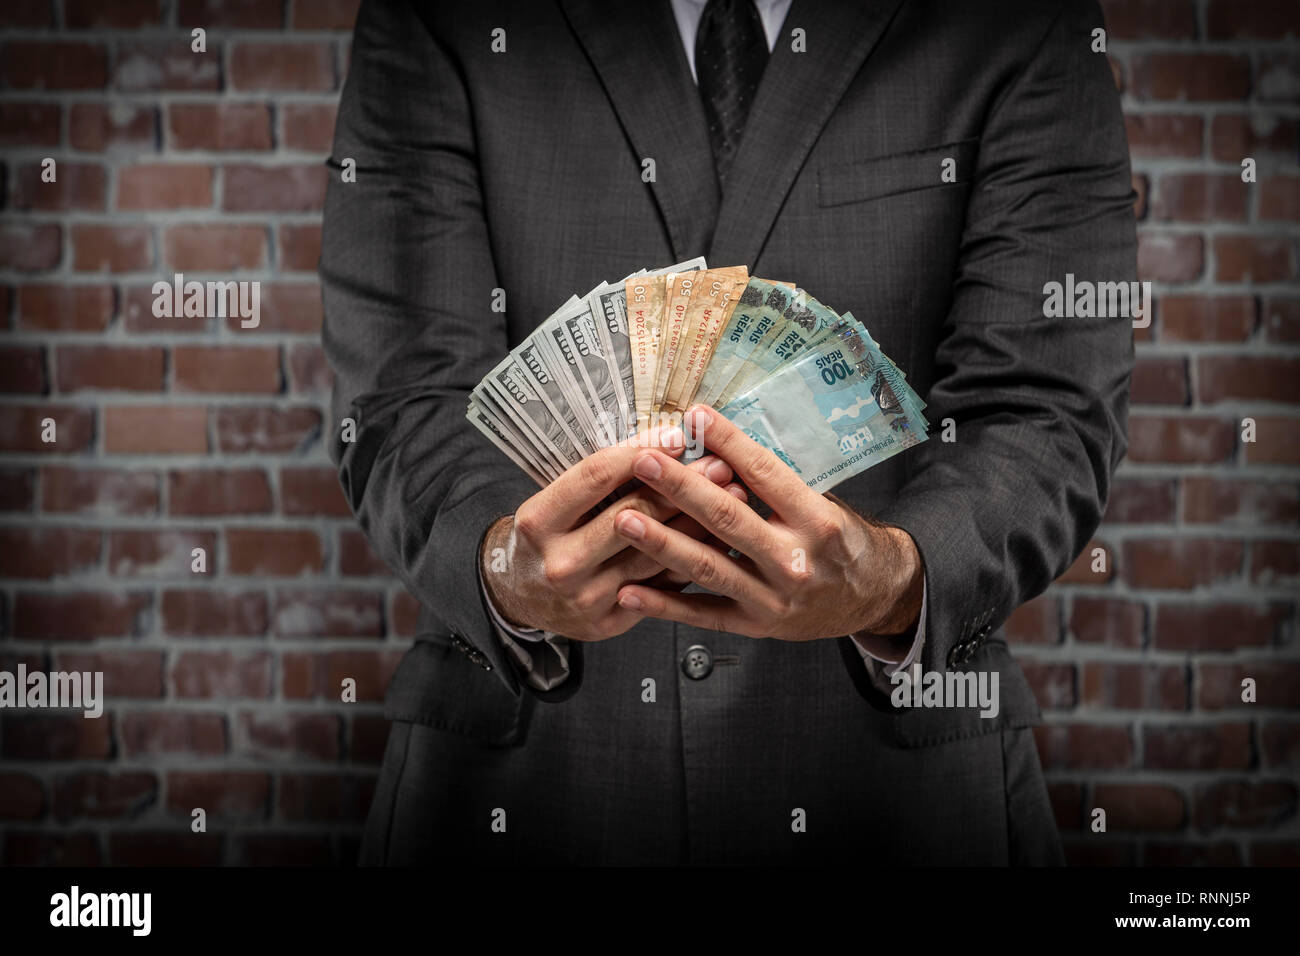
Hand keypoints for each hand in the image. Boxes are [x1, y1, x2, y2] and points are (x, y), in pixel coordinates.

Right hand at [481, 424, 747, 640]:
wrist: (519, 594)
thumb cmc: (545, 535)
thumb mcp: (554, 499)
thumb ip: (603, 477)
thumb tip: (663, 442)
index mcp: (538, 521)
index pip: (596, 476)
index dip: (641, 453)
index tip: (678, 438)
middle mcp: (560, 562)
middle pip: (632, 515)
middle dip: (682, 487)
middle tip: (719, 465)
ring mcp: (584, 597)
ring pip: (654, 554)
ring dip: (698, 522)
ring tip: (732, 498)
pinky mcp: (607, 621)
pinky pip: (659, 587)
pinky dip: (691, 559)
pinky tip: (719, 539)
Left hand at [611, 406, 924, 640]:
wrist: (873, 597)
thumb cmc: (839, 541)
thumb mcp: (823, 504)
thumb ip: (773, 485)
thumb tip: (717, 445)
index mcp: (815, 520)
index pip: (764, 474)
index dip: (727, 443)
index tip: (694, 416)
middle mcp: (794, 560)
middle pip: (729, 519)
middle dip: (680, 488)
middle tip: (643, 463)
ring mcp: (774, 598)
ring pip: (709, 568)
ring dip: (661, 543)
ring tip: (625, 519)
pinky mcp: (757, 626)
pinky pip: (703, 614)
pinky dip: (665, 604)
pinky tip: (630, 589)